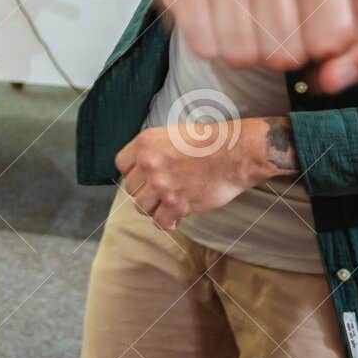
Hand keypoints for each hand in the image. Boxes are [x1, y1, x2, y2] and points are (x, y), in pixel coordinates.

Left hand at [114, 118, 288, 231]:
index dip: (133, 173)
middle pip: (130, 188)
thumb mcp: (172, 135)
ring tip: (167, 204)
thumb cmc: (209, 142)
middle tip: (159, 192)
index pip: (121, 164)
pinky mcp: (177, 204)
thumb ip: (153, 151)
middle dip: (144, 191)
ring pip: (141, 207)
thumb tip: (142, 171)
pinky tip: (175, 218)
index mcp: (145, 143)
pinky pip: (160, 222)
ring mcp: (162, 185)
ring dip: (154, 208)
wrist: (236, 154)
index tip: (143, 177)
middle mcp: (149, 164)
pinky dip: (167, 223)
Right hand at [156, 0, 357, 93]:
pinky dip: (216, 48)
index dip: (325, 46)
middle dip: (286, 52)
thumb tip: (331, 80)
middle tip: (280, 28)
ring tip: (253, 26)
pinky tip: (223, 24)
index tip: (316, 24)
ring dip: (250, 53)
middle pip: (284, 54)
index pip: (330, 42)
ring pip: (242, 56)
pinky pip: (205, 49)